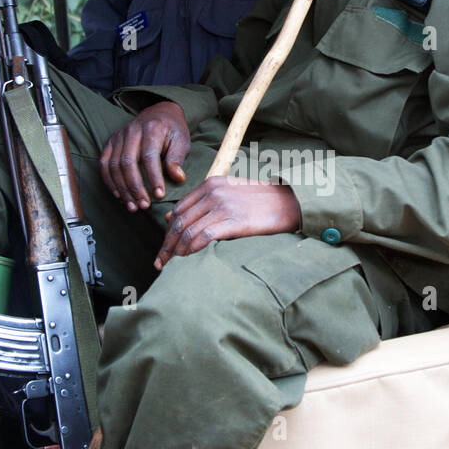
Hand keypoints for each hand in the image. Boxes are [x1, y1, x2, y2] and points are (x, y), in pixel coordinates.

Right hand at [99, 102, 189, 210]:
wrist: (159, 113)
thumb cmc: (172, 130)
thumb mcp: (181, 141)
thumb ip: (177, 158)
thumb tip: (178, 178)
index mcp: (152, 128)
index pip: (149, 156)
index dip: (153, 177)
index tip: (159, 195)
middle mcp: (132, 130)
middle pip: (128, 163)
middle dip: (135, 187)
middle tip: (145, 205)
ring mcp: (118, 136)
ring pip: (114, 166)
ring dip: (122, 189)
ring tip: (133, 206)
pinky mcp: (110, 142)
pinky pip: (104, 164)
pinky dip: (109, 181)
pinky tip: (119, 195)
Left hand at [154, 177, 300, 268]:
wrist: (289, 203)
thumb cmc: (259, 202)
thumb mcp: (228, 194)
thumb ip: (202, 204)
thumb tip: (174, 218)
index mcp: (211, 184)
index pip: (179, 209)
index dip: (168, 230)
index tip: (164, 247)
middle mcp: (213, 192)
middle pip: (180, 221)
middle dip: (167, 244)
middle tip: (160, 261)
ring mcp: (223, 205)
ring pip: (188, 230)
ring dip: (176, 250)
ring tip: (170, 265)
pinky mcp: (234, 220)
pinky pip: (204, 236)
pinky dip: (191, 248)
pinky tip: (187, 258)